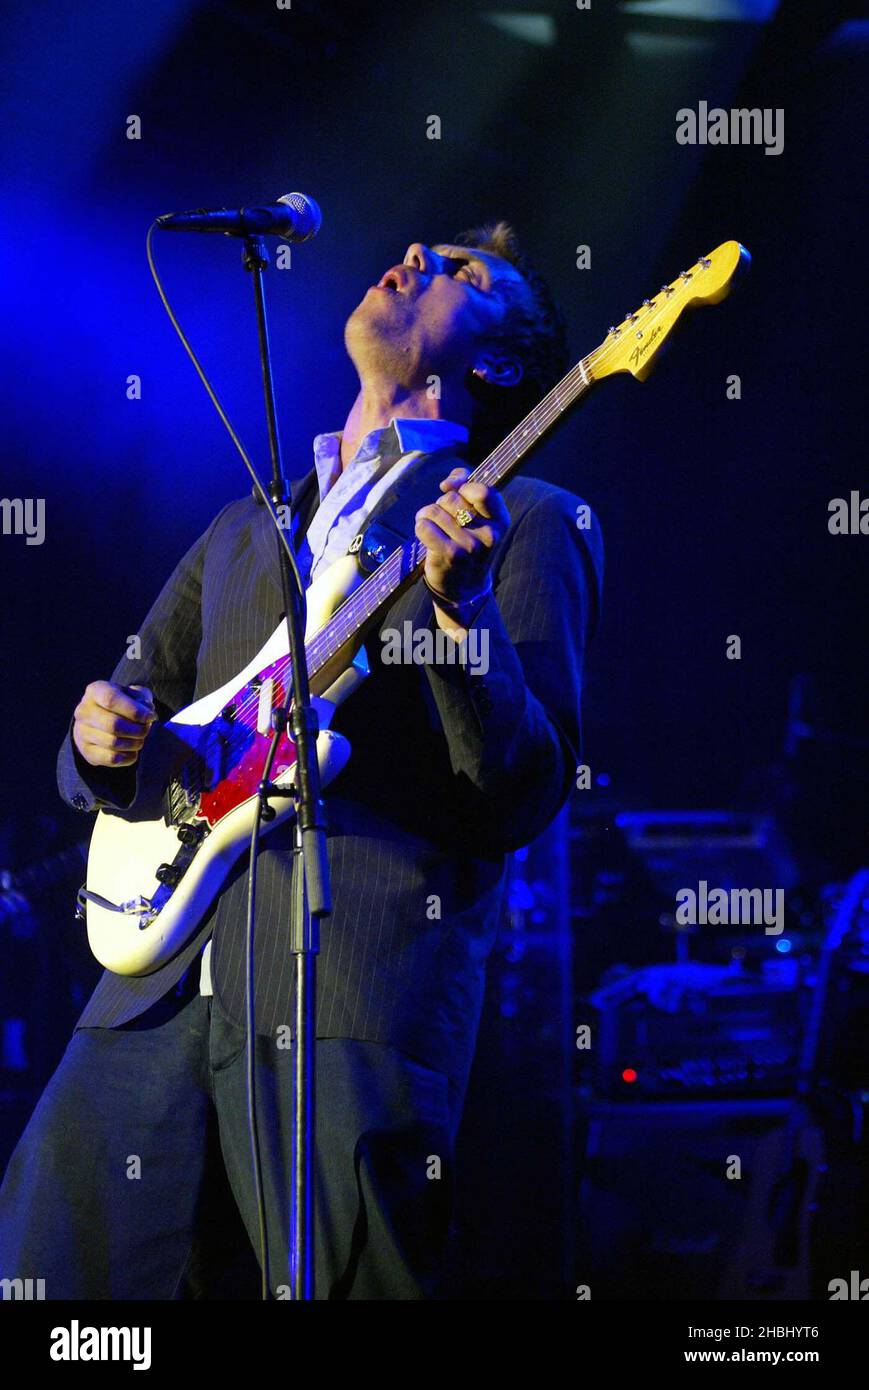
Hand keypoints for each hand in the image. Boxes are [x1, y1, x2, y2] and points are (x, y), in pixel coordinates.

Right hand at [73, 681, 155, 768]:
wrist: (103, 719)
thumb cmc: (123, 704)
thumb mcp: (134, 694)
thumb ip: (142, 698)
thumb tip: (147, 711)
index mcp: (95, 691)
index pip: (111, 699)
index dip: (134, 710)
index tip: (150, 717)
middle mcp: (83, 711)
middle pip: (113, 724)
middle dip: (137, 730)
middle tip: (147, 729)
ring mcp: (81, 732)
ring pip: (113, 743)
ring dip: (134, 744)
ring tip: (140, 739)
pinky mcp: (86, 751)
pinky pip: (110, 759)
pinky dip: (128, 757)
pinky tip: (133, 751)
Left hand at [415, 465, 508, 604]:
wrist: (464, 586)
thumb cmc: (467, 542)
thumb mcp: (477, 516)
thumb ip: (465, 486)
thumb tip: (448, 483)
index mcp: (500, 521)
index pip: (483, 491)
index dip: (464, 487)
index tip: (456, 493)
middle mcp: (489, 534)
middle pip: (452, 498)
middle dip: (442, 504)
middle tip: (445, 520)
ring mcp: (469, 546)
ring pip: (434, 511)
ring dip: (427, 516)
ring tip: (433, 528)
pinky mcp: (449, 555)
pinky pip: (424, 526)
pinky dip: (420, 527)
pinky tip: (426, 536)